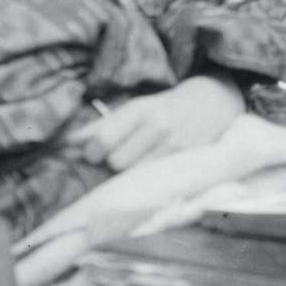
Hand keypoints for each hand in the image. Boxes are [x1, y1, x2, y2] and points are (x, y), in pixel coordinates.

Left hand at [66, 75, 244, 170]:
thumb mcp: (136, 107)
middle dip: (112, 164)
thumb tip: (70, 141)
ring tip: (138, 166)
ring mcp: (175, 147)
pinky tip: (152, 175)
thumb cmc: (167, 106)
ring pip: (135, 176)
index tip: (93, 154)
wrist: (215, 102)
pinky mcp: (189, 164)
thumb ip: (103, 125)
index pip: (102, 139)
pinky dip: (149, 182)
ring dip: (131, 175)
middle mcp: (158, 126)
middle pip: (116, 162)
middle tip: (119, 159)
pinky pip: (157, 183)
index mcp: (140, 109)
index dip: (91, 152)